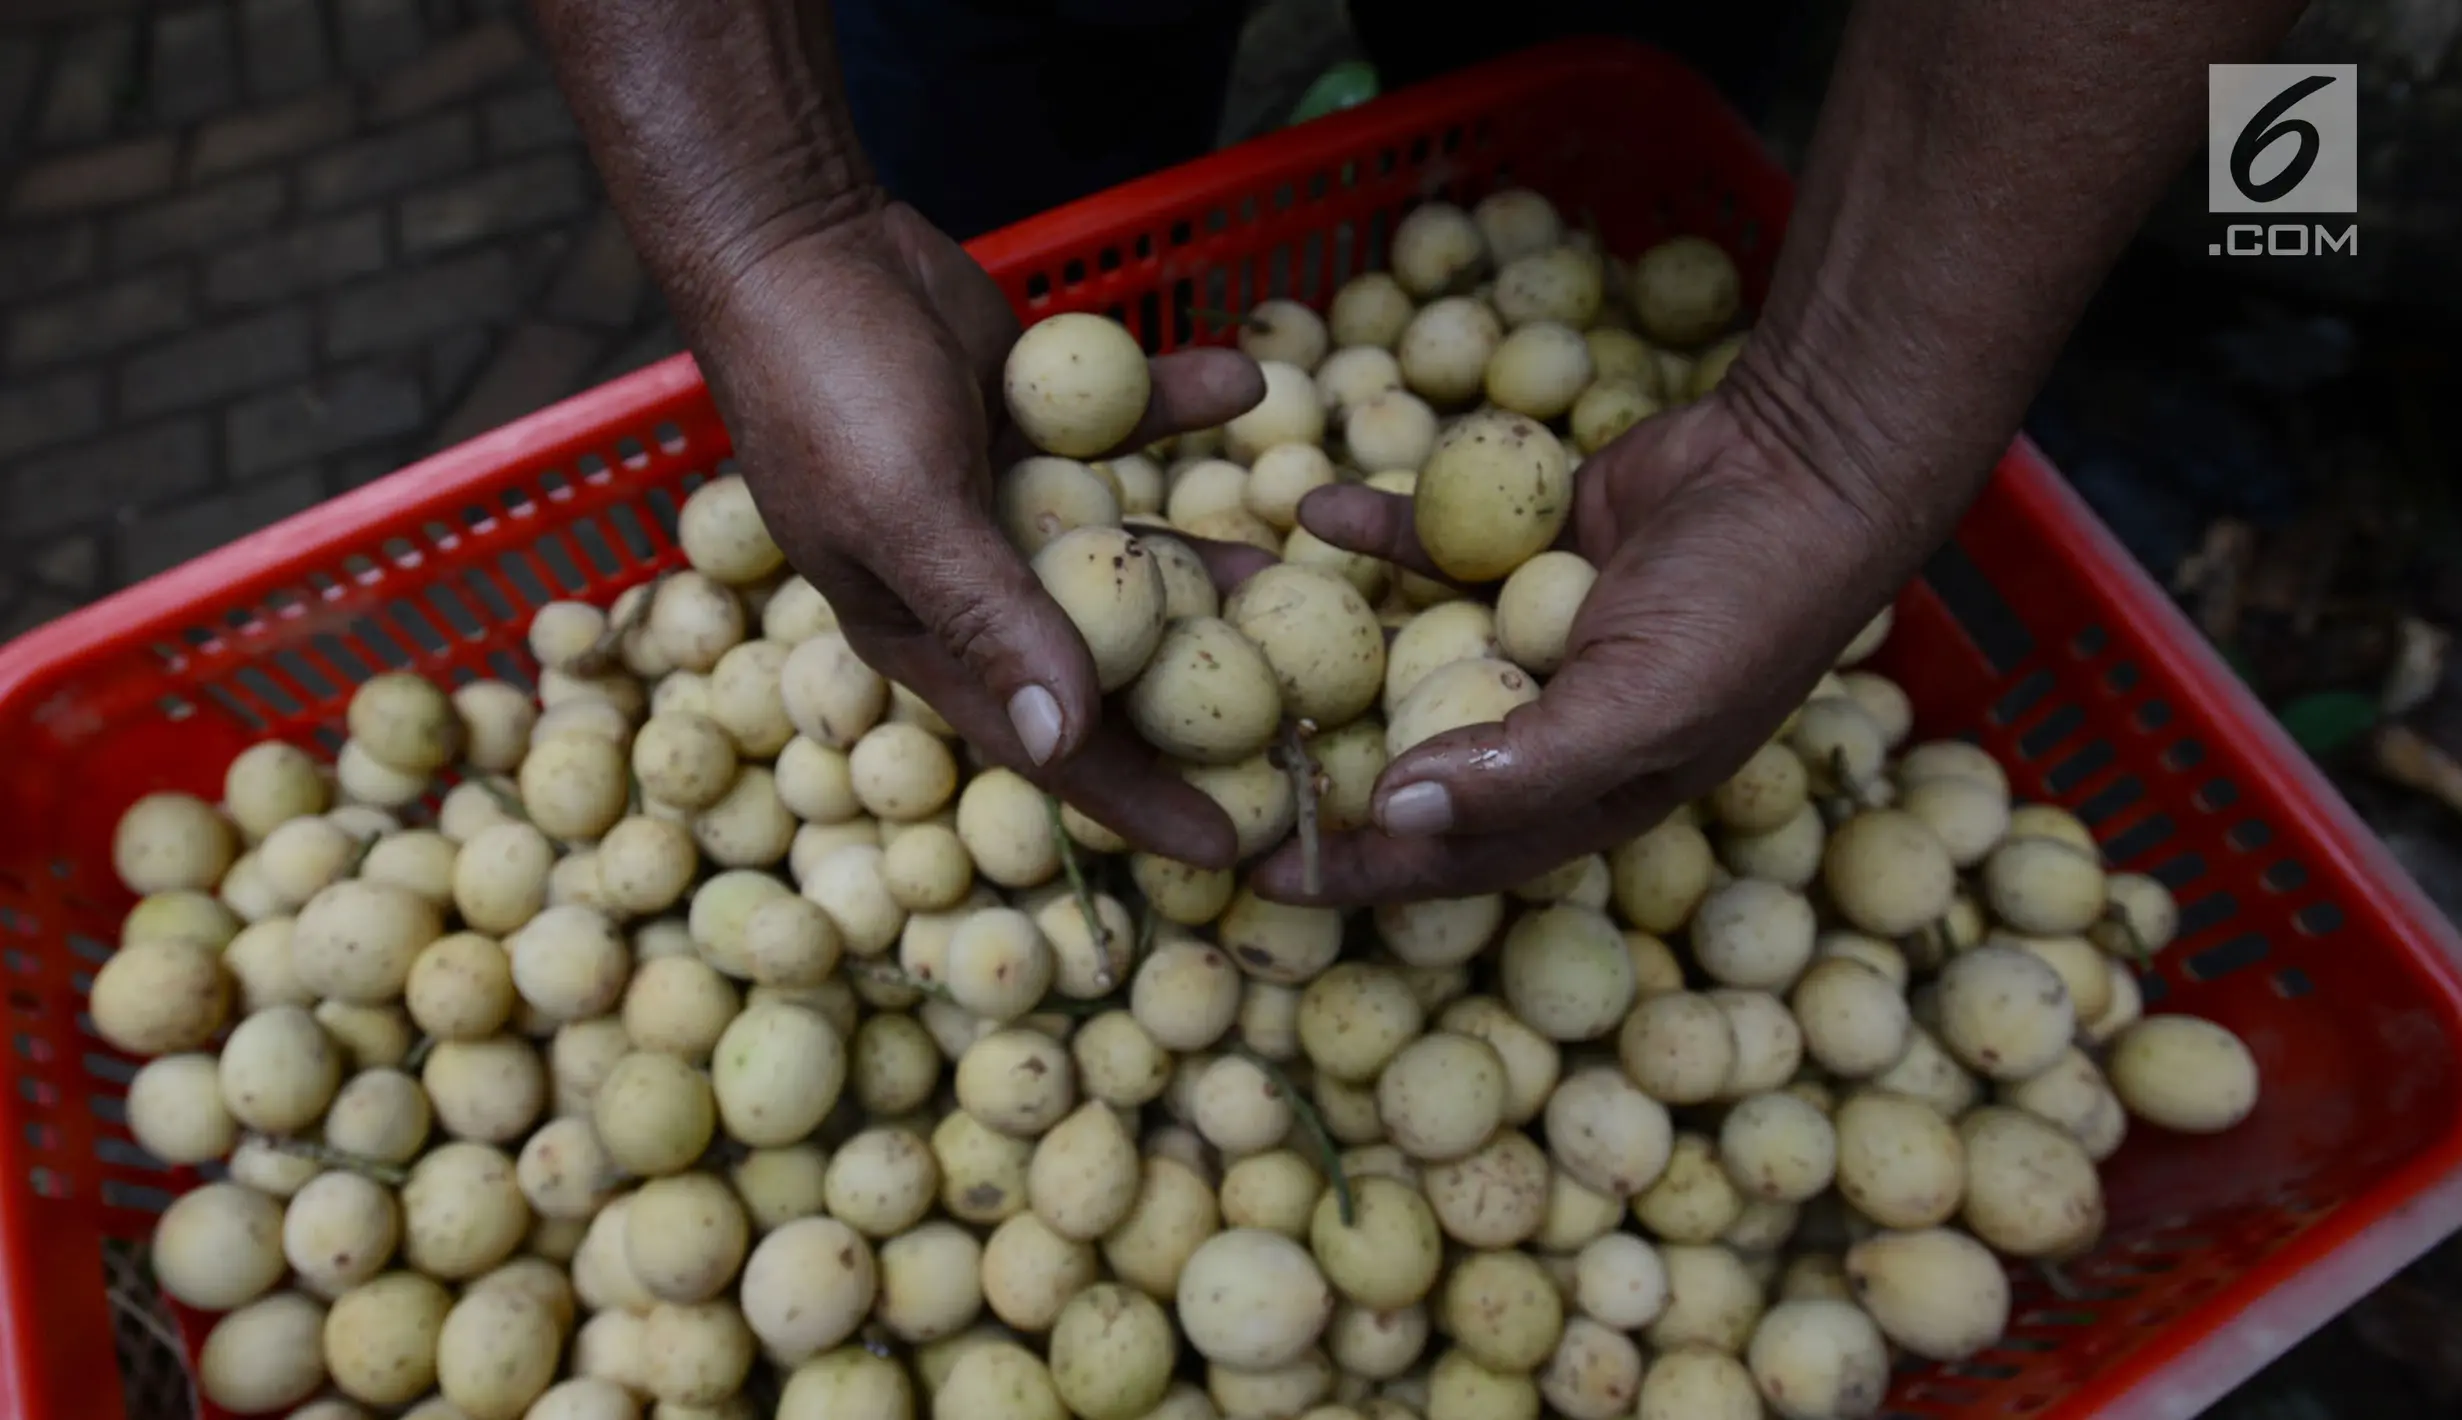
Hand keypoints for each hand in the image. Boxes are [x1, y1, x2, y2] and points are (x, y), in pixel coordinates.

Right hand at [685, 201, 1265, 865]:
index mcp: (924, 631)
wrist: (794, 236)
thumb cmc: (825, 383)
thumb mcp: (907, 507)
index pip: (1045, 744)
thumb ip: (990, 616)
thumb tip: (1066, 741)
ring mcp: (1009, 502)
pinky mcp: (1040, 423)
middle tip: (1300, 721)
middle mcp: (972, 583)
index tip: (1228, 849)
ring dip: (1208, 558)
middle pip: (1105, 662)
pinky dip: (1182, 408)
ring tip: (1295, 571)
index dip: (1135, 800)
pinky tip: (1245, 381)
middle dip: (1194, 693)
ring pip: (1132, 552)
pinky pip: (1129, 432)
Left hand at [1249, 388, 1933, 903]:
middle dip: (1320, 766)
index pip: (1450, 854)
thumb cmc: (1744, 607)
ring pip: (1402, 652)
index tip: (1258, 874)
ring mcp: (1529, 632)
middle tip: (1217, 761)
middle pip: (1409, 761)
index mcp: (1583, 791)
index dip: (1358, 871)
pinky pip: (1426, 550)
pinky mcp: (1518, 547)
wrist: (1807, 465)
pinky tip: (1313, 506)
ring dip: (1327, 641)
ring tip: (1235, 631)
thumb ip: (1524, 770)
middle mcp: (1547, 722)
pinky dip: (1374, 533)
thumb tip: (1395, 815)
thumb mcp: (1645, 708)